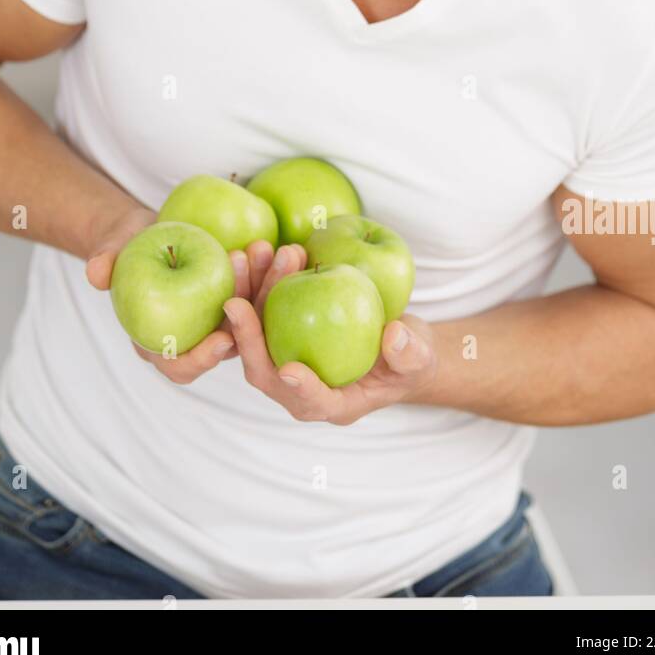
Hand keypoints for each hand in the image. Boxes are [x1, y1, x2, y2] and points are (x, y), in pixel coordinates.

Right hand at [85, 205, 279, 384]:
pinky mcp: (242, 301)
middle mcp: (195, 338)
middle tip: (269, 279)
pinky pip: (263, 294)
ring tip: (286, 253)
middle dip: (254, 313)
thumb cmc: (129, 242)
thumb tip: (95, 274)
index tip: (222, 339)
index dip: (201, 359)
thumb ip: (104, 259)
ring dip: (272, 288)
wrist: (153, 228)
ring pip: (254, 318)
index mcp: (159, 340)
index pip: (180, 365)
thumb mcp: (114, 246)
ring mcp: (222, 321)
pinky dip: (276, 274)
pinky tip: (290, 250)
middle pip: (229, 341)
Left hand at [224, 243, 437, 423]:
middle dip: (248, 339)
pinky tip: (255, 251)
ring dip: (247, 297)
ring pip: (254, 336)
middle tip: (235, 305)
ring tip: (248, 258)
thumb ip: (410, 353)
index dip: (301, 390)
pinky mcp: (280, 333)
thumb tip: (395, 336)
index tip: (290, 371)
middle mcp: (301, 387)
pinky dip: (256, 282)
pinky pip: (260, 310)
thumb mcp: (419, 358)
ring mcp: (287, 358)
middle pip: (265, 372)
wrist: (395, 343)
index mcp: (335, 402)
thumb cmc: (409, 357)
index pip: (312, 403)